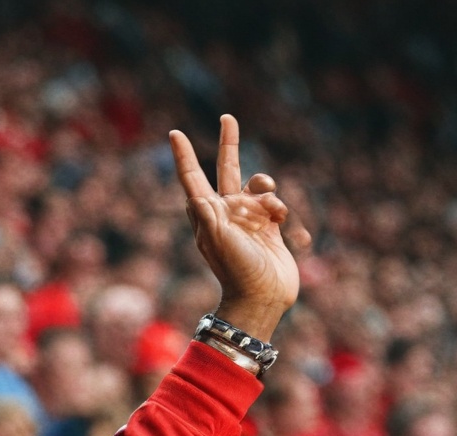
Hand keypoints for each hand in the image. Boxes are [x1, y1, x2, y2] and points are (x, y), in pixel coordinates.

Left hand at [167, 115, 304, 340]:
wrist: (263, 297)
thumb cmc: (237, 271)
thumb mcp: (218, 242)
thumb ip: (208, 215)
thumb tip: (195, 194)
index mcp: (206, 215)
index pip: (192, 179)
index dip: (184, 156)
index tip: (174, 133)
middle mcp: (225, 213)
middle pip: (226, 170)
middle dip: (229, 145)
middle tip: (228, 118)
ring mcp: (247, 219)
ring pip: (257, 186)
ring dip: (266, 190)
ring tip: (270, 211)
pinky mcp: (268, 227)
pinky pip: (274, 203)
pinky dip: (279, 207)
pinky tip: (281, 223)